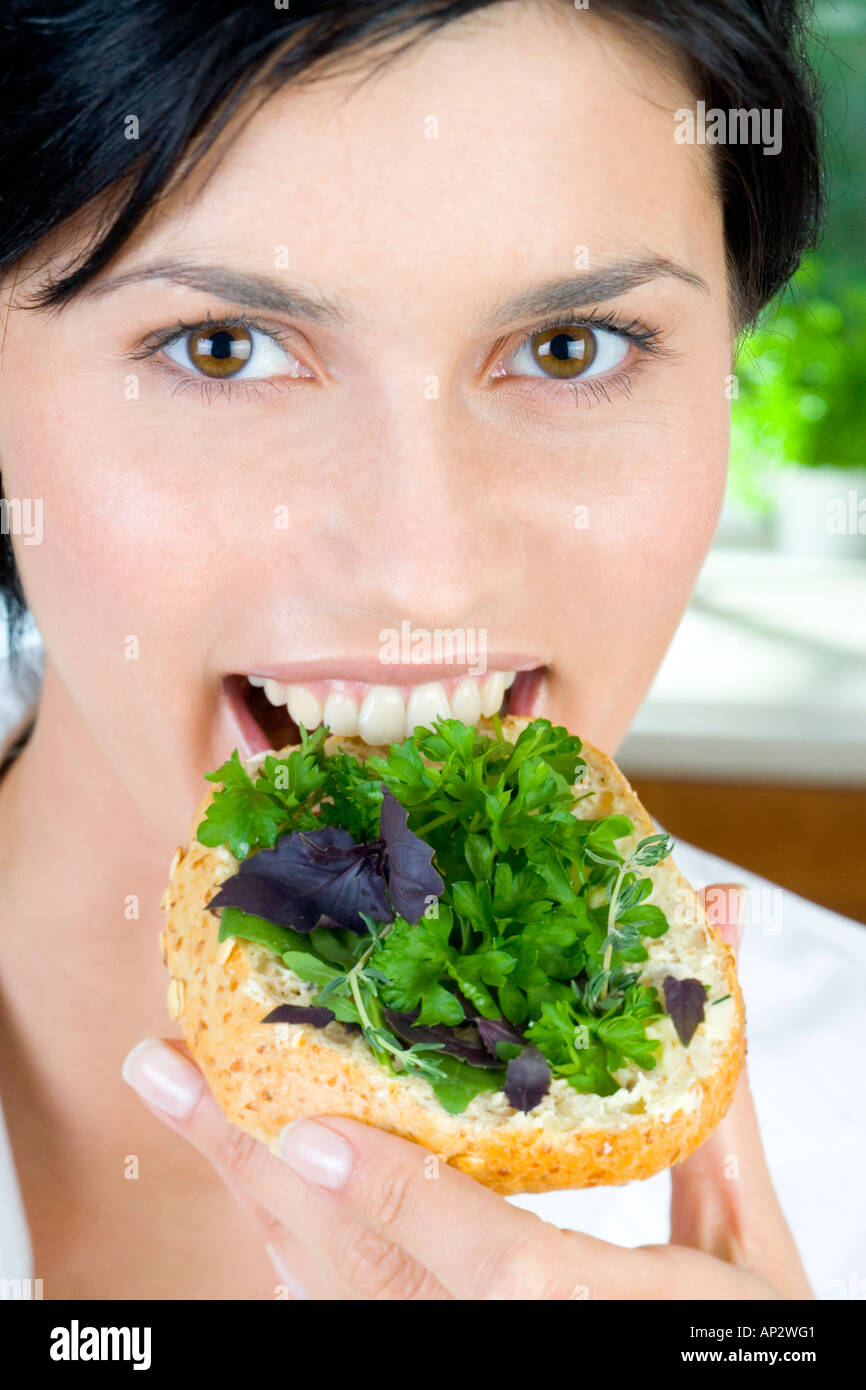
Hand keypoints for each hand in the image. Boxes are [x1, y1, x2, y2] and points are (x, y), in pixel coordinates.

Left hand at [123, 882, 812, 1298]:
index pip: (490, 1265)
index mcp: (594, 1314)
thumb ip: (720, 1107)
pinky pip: (347, 1312)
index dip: (398, 1197)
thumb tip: (725, 930)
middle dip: (250, 1166)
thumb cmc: (747, 1344)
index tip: (306, 1132)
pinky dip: (292, 1243)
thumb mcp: (748, 1242)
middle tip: (162, 1069)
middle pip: (358, 1274)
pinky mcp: (435, 1352)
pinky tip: (256, 1184)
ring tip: (182, 1095)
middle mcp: (502, 1344)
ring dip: (251, 1193)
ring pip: (333, 1295)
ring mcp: (455, 1359)